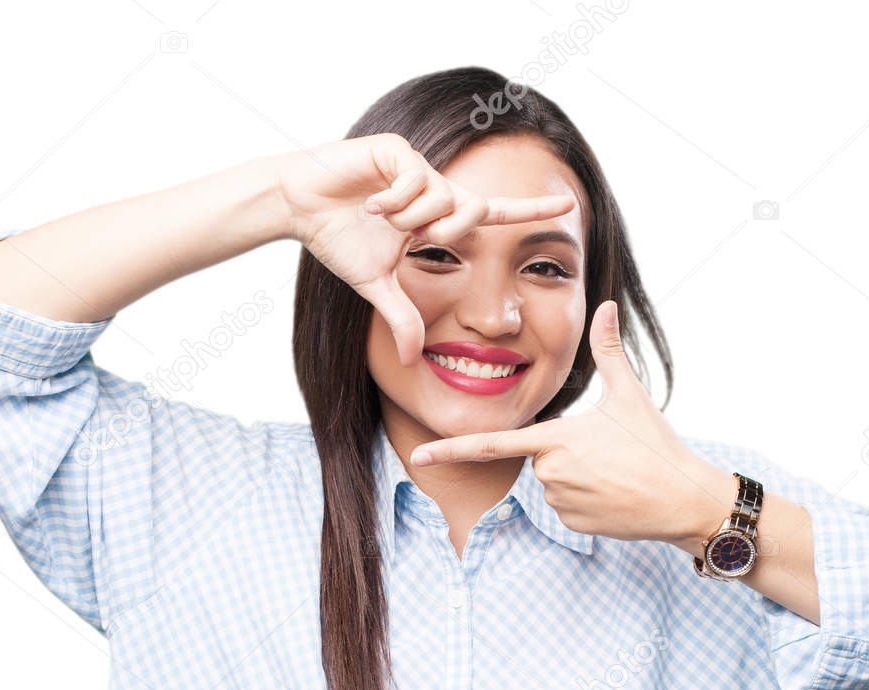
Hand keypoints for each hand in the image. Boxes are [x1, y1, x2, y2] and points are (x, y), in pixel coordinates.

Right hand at [274, 134, 575, 365]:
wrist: (300, 206)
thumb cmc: (338, 239)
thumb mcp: (377, 287)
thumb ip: (402, 319)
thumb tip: (412, 361)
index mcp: (438, 219)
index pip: (493, 215)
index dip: (529, 212)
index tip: (568, 206)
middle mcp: (436, 189)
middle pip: (473, 210)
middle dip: (445, 232)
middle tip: (410, 237)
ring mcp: (419, 167)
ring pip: (444, 198)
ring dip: (410, 219)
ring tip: (378, 218)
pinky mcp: (399, 149)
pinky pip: (416, 181)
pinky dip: (394, 201)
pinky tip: (370, 204)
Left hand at [409, 300, 736, 547]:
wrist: (681, 499)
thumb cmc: (656, 445)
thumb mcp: (629, 394)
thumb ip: (609, 350)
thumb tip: (607, 305)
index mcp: (555, 438)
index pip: (493, 443)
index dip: (452, 449)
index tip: (420, 455)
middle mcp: (550, 473)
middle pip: (540, 458)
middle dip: (567, 452)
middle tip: (611, 454)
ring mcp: (560, 502)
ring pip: (553, 483)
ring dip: (578, 476)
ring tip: (616, 473)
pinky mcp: (573, 524)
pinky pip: (567, 506)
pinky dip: (587, 499)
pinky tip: (615, 495)